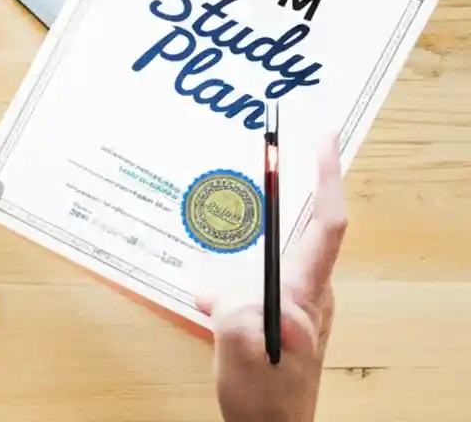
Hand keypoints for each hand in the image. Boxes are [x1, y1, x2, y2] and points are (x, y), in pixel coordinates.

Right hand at [198, 138, 347, 421]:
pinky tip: (210, 293)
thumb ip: (235, 308)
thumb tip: (219, 288)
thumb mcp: (240, 349)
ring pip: (274, 258)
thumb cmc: (265, 401)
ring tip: (221, 248)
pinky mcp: (282, 318)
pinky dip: (237, 276)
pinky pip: (260, 282)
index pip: (327, 225)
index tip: (321, 142)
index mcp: (305, 297)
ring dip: (250, 245)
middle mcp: (309, 295)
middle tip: (260, 165)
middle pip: (302, 232)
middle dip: (281, 198)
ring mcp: (299, 307)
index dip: (326, 179)